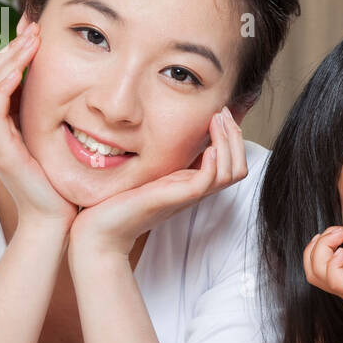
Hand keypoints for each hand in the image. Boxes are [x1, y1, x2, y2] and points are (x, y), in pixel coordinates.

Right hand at [0, 17, 76, 230]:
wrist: (57, 221)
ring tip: (30, 36)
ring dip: (10, 56)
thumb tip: (89, 89)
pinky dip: (5, 83)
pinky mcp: (0, 148)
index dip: (18, 48)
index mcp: (7, 122)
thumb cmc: (63, 183)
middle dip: (13, 44)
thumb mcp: (64, 139)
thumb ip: (65, 114)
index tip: (37, 25)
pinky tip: (21, 67)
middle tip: (33, 21)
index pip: (5, 73)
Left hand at [69, 106, 246, 257]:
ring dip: (228, 143)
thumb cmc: (119, 201)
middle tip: (223, 112)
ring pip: (230, 173)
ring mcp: (188, 195)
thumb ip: (164, 157)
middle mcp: (195, 190)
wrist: (103, 231)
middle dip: (235, 136)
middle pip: (238, 168)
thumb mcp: (149, 172)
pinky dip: (214, 162)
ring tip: (217, 121)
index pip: (232, 164)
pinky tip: (208, 146)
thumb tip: (167, 132)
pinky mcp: (176, 198)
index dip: (232, 137)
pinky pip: (207, 181)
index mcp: (192, 183)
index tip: (220, 113)